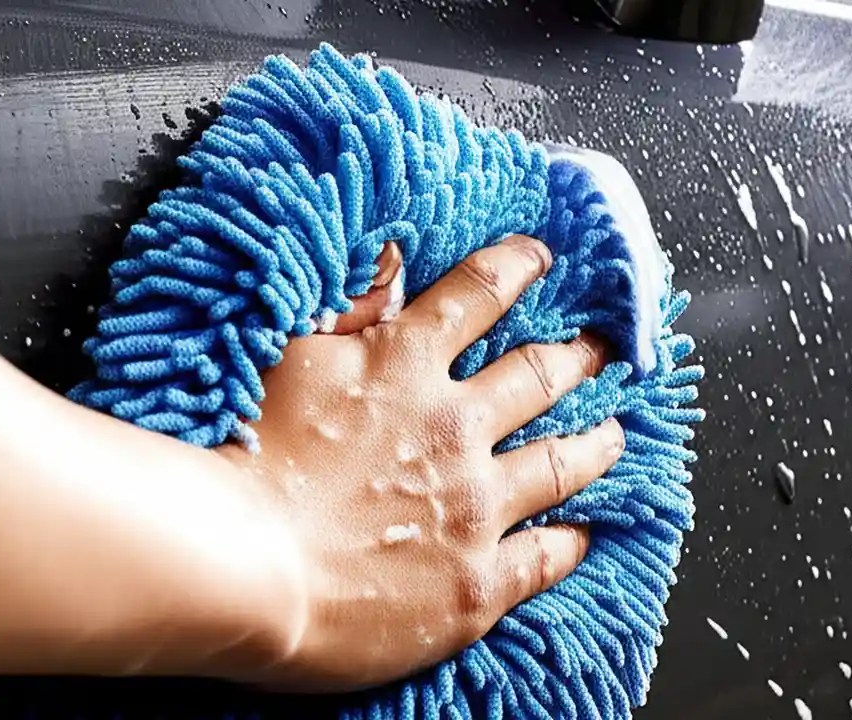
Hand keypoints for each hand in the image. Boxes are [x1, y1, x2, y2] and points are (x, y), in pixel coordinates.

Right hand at [217, 235, 622, 692]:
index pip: (479, 294)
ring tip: (616, 435)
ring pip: (560, 463)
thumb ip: (350, 310)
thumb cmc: (243, 458)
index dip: (517, 267)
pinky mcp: (477, 580)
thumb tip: (394, 259)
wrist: (236, 565)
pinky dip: (572, 540)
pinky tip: (584, 534)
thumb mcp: (290, 358)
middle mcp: (456, 427)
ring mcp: (475, 506)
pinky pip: (546, 555)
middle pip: (540, 377)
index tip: (542, 256)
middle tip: (603, 349)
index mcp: (407, 365)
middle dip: (579, 356)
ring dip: (596, 444)